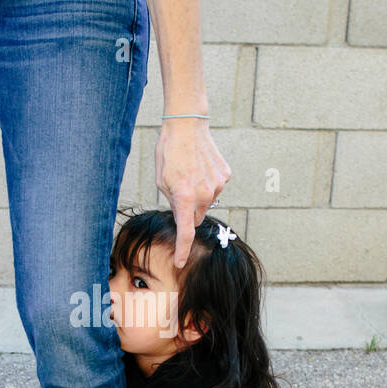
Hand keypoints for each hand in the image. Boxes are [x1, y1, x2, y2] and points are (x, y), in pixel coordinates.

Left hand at [156, 118, 231, 267]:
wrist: (187, 125)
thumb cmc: (168, 152)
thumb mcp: (161, 181)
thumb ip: (172, 202)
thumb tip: (182, 216)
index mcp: (184, 197)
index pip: (186, 233)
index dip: (183, 250)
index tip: (181, 263)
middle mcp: (203, 194)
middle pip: (196, 216)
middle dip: (188, 211)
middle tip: (179, 190)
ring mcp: (217, 185)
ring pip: (206, 201)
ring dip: (198, 194)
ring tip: (189, 172)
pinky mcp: (225, 175)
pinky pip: (215, 187)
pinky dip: (207, 182)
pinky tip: (200, 166)